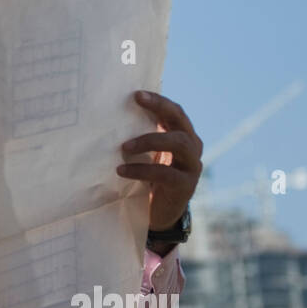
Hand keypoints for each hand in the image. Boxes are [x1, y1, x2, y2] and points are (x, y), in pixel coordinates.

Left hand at [116, 91, 202, 233]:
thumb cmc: (150, 178)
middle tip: (137, 101)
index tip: (137, 93)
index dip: (159, 101)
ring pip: (178, 143)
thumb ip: (142, 135)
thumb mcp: (148, 154)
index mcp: (183, 135)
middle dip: (160, 107)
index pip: (175, 111)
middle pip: (180, 120)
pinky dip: (141, 170)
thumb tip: (114, 115)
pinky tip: (122, 170)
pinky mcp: (185, 185)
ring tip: (124, 146)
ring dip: (149, 140)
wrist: (161, 214)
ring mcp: (192, 166)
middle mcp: (192, 147)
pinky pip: (164, 172)